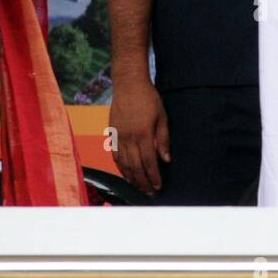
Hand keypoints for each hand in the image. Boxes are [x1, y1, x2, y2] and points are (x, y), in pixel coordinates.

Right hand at [109, 75, 170, 195]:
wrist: (129, 84)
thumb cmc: (149, 99)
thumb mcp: (162, 117)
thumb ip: (163, 139)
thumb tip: (166, 159)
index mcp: (143, 134)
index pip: (149, 162)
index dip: (153, 176)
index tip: (158, 186)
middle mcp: (129, 138)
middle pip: (135, 166)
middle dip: (143, 182)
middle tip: (149, 193)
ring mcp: (118, 136)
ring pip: (123, 163)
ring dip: (131, 178)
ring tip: (138, 187)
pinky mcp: (112, 133)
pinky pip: (114, 155)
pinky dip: (120, 167)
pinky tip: (125, 173)